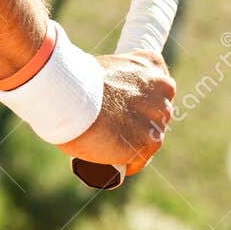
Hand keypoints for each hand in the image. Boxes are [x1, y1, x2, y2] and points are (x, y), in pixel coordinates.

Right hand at [61, 50, 175, 177]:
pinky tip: (120, 163)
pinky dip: (131, 163)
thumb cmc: (76, 80)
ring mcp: (155, 119)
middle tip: (118, 129)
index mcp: (152, 65)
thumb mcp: (105, 65)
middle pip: (158, 113)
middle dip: (142, 122)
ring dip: (137, 143)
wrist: (69, 97)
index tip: (129, 108)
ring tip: (115, 148)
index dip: (144, 100)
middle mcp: (161, 91)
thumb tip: (108, 90)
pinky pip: (141, 158)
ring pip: (152, 137)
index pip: (158, 87)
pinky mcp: (146, 144)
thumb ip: (115, 74)